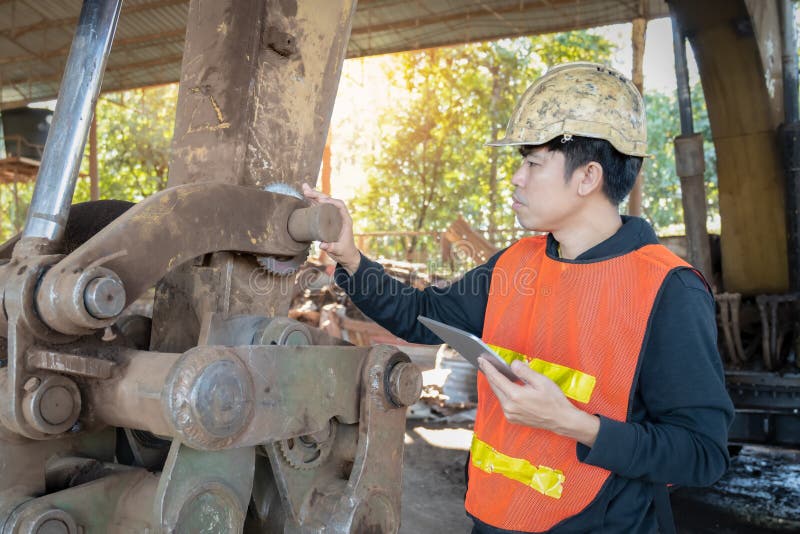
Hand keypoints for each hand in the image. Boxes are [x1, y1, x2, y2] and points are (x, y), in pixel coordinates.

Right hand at [301, 184, 360, 273]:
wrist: (346, 256)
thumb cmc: (345, 251)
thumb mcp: (339, 250)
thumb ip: (331, 248)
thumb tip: (322, 245)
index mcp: (345, 219)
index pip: (339, 205)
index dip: (330, 201)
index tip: (321, 201)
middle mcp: (339, 216)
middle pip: (329, 201)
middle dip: (318, 195)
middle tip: (306, 190)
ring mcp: (332, 217)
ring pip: (323, 203)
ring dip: (314, 195)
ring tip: (304, 189)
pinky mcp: (326, 220)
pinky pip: (319, 208)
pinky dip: (312, 202)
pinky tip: (305, 197)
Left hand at [478, 357, 599, 446]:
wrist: (561, 420)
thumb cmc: (554, 400)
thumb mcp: (541, 381)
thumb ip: (524, 371)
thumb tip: (512, 364)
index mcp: (515, 396)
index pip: (496, 378)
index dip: (488, 367)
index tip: (481, 359)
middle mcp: (510, 407)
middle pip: (495, 386)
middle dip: (489, 373)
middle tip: (485, 362)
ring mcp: (510, 414)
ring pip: (498, 394)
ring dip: (496, 383)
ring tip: (494, 371)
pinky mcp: (512, 418)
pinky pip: (503, 402)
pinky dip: (502, 392)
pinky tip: (504, 385)